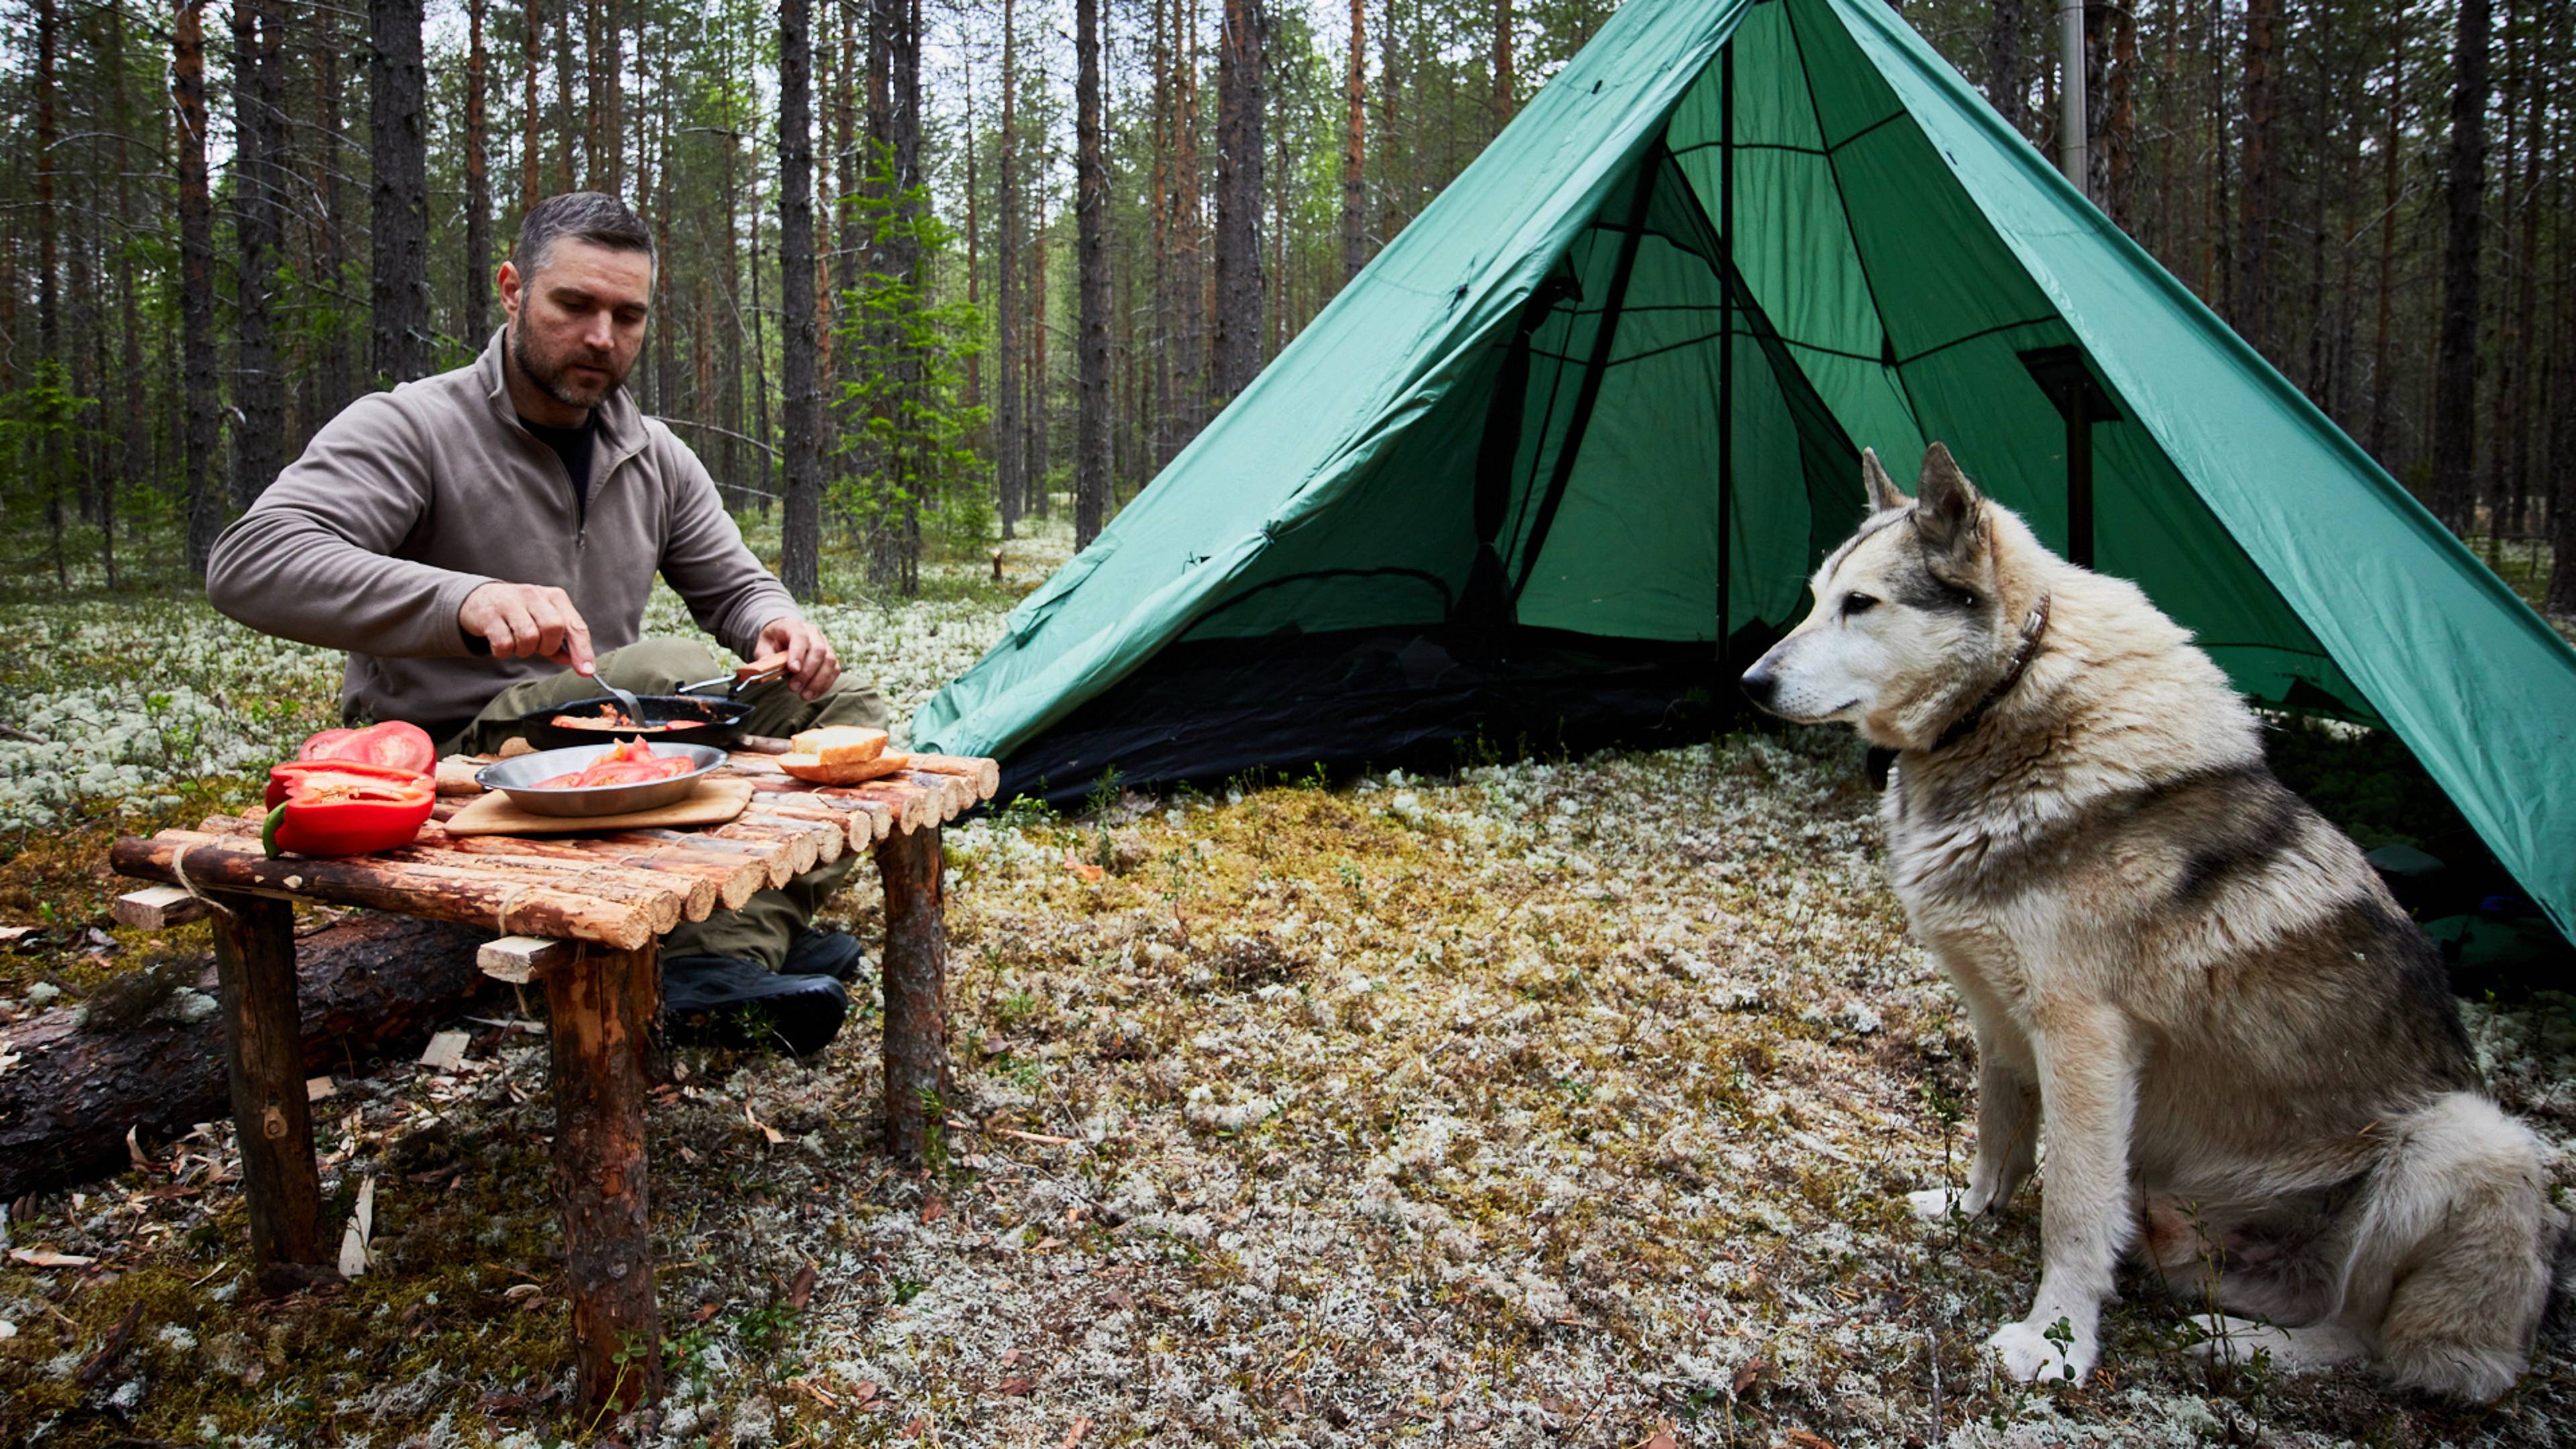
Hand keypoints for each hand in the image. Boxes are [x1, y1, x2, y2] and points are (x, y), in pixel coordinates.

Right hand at [460, 581, 594, 672]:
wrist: (481, 599)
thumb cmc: (520, 614)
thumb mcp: (543, 622)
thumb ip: (561, 642)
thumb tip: (576, 662)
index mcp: (555, 597)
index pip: (575, 626)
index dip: (582, 650)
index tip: (586, 672)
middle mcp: (534, 595)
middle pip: (553, 628)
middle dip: (547, 646)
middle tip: (537, 647)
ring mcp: (510, 602)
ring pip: (529, 637)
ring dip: (524, 650)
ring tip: (517, 644)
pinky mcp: (489, 614)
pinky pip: (504, 643)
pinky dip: (504, 652)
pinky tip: (501, 644)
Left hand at [758, 616, 839, 700]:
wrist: (783, 636)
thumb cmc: (773, 642)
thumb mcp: (763, 647)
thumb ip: (765, 659)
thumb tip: (764, 672)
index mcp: (793, 625)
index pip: (800, 636)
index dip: (798, 653)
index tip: (792, 670)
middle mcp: (812, 632)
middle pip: (818, 650)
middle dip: (807, 672)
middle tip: (794, 688)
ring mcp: (824, 643)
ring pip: (829, 661)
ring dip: (818, 681)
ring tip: (804, 695)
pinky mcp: (830, 655)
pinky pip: (834, 669)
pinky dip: (825, 684)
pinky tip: (814, 694)